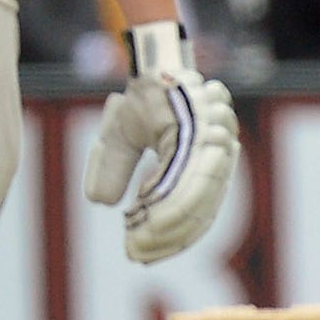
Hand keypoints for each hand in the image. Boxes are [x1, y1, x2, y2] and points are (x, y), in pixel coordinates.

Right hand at [91, 22, 238, 263]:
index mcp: (200, 165)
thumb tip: (102, 201)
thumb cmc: (141, 100)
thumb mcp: (117, 139)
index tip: (141, 254)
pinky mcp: (213, 132)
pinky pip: (201, 173)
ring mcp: (218, 145)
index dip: (168, 238)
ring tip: (143, 240)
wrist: (151, 64)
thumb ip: (114, 169)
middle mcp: (216, 158)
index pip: (192, 214)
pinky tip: (153, 216)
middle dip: (167, 237)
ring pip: (200, 197)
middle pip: (199, 212)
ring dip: (170, 224)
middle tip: (139, 253)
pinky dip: (180, 199)